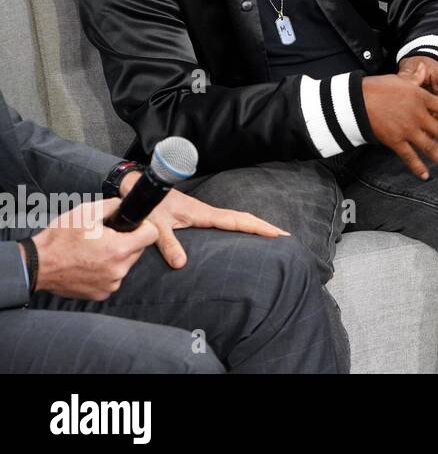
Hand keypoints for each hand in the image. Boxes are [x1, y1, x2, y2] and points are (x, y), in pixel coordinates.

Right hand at [28, 200, 157, 300]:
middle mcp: (118, 270)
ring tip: (94, 251)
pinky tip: (90, 264)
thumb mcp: (86, 212)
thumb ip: (113, 205)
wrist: (37, 265)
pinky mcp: (101, 294)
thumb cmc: (59, 238)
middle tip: (106, 238)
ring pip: (126, 265)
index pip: (152, 235)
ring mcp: (110, 284)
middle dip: (127, 242)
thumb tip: (127, 204)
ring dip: (116, 257)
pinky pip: (113, 278)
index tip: (132, 225)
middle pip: (138, 250)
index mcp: (118, 249)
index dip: (143, 226)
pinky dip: (106, 271)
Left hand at [118, 172, 286, 268]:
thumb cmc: (147, 204)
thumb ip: (168, 244)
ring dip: (252, 225)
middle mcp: (205, 213)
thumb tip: (182, 264)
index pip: (236, 220)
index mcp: (201, 213)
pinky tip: (240, 234)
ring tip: (269, 235)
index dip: (256, 227)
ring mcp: (202, 214)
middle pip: (241, 219)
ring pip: (234, 219)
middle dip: (262, 226)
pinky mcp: (196, 217)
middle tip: (283, 235)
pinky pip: (224, 222)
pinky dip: (238, 226)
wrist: (138, 189)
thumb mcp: (155, 226)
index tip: (276, 233)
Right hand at [362, 74, 437, 179]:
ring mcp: (408, 130)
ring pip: (430, 148)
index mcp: (422, 99)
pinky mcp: (395, 140)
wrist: (358, 100)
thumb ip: (415, 78)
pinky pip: (409, 156)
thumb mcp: (401, 80)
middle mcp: (419, 116)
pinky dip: (418, 167)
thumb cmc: (379, 87)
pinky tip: (426, 175)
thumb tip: (423, 68)